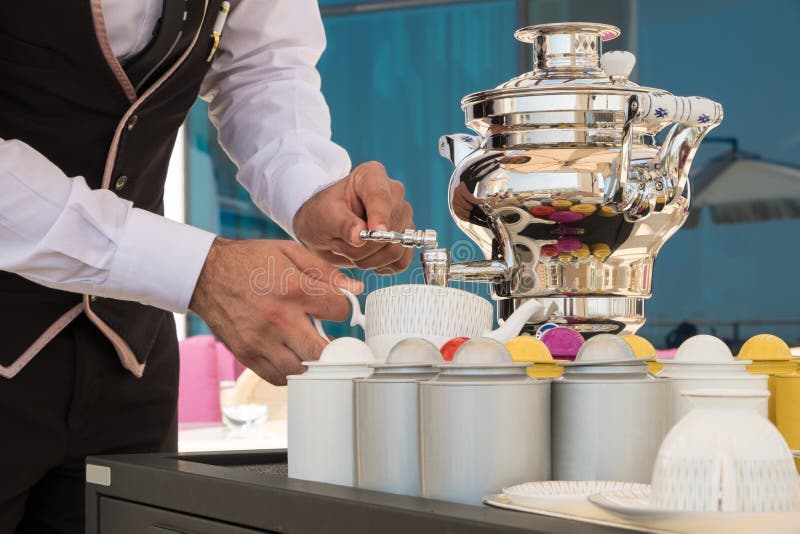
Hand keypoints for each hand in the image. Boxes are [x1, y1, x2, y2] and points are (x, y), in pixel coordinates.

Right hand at [189, 238, 362, 384]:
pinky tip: (291, 355)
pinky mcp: (246, 354)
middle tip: (331, 337)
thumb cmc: (249, 261)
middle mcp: (279, 319)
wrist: (205, 273)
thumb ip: (325, 272)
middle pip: (323, 351)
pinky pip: (277, 377)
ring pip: (301, 370)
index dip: (344, 309)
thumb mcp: (290, 252)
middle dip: (334, 346)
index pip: (339, 311)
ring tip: (310, 346)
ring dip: (312, 362)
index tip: (336, 309)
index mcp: (293, 289)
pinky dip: (290, 372)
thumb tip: (354, 289)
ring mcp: (261, 340)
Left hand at [293, 161, 413, 273]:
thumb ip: (342, 223)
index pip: (382, 197)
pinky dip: (381, 266)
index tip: (375, 232)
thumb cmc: (322, 214)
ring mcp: (402, 218)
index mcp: (372, 176)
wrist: (323, 229)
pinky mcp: (404, 240)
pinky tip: (365, 260)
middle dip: (363, 247)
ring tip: (347, 251)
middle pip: (391, 228)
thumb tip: (360, 236)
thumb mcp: (324, 215)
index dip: (380, 217)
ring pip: (396, 249)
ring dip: (368, 260)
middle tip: (337, 245)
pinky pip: (402, 261)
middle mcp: (393, 195)